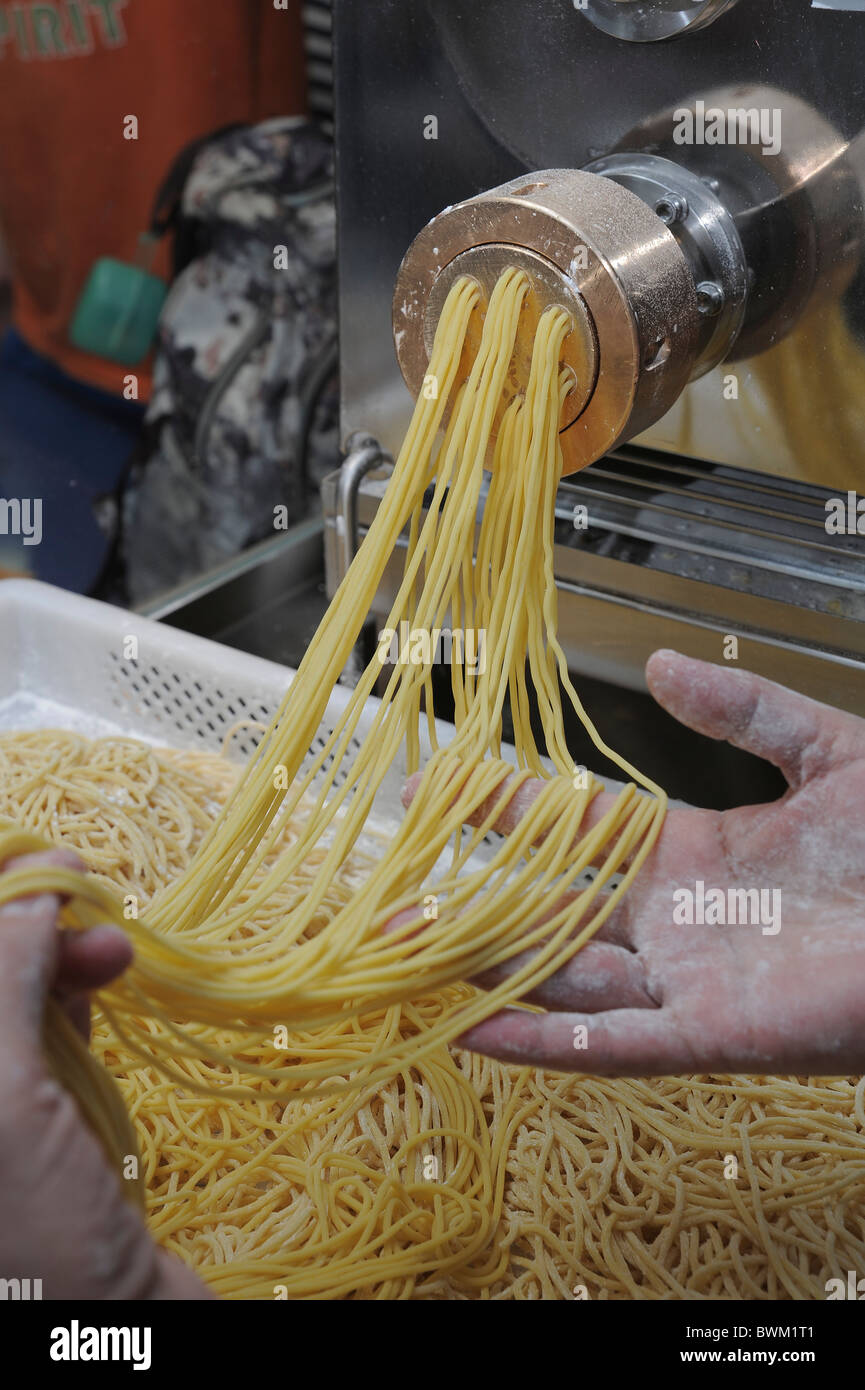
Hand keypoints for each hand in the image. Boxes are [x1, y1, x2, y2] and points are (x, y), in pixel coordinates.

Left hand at [0, 849, 210, 1297]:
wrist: (113, 1349)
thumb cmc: (29, 1238)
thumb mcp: (0, 1090)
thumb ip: (4, 969)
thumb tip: (39, 872)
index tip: (29, 864)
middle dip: (14, 925)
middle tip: (81, 895)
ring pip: (1, 996)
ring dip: (50, 954)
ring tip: (111, 946)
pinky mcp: (26, 1124)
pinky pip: (36, 1031)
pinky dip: (68, 994)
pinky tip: (104, 977)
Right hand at [412, 651, 864, 1075]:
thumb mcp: (826, 750)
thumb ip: (743, 709)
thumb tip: (658, 664)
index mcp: (691, 852)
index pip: (572, 828)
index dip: (503, 807)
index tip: (436, 783)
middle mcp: (672, 920)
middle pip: (546, 913)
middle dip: (466, 906)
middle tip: (386, 894)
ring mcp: (684, 980)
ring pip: (559, 978)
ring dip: (482, 972)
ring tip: (404, 957)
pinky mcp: (709, 1035)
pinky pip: (607, 1041)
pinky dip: (537, 1038)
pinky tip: (468, 1028)